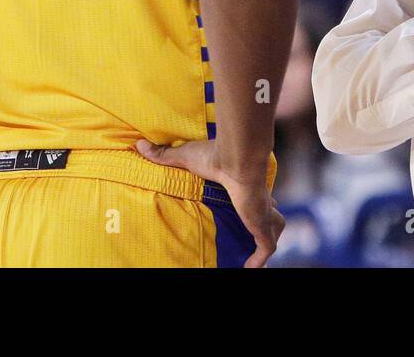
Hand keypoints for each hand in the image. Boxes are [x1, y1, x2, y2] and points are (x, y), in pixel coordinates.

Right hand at [136, 138, 283, 267]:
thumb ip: (164, 155)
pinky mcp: (262, 225)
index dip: (249, 205)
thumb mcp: (184, 157)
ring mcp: (262, 213)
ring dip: (267, 241)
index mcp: (243, 185)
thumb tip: (139, 144)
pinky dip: (260, 259)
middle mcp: (257, 199)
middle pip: (266, 214)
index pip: (251, 197)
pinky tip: (249, 269)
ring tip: (254, 257)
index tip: (243, 211)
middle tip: (250, 235)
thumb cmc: (214, 155)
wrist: (236, 157)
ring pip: (274, 228)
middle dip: (262, 225)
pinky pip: (266, 248)